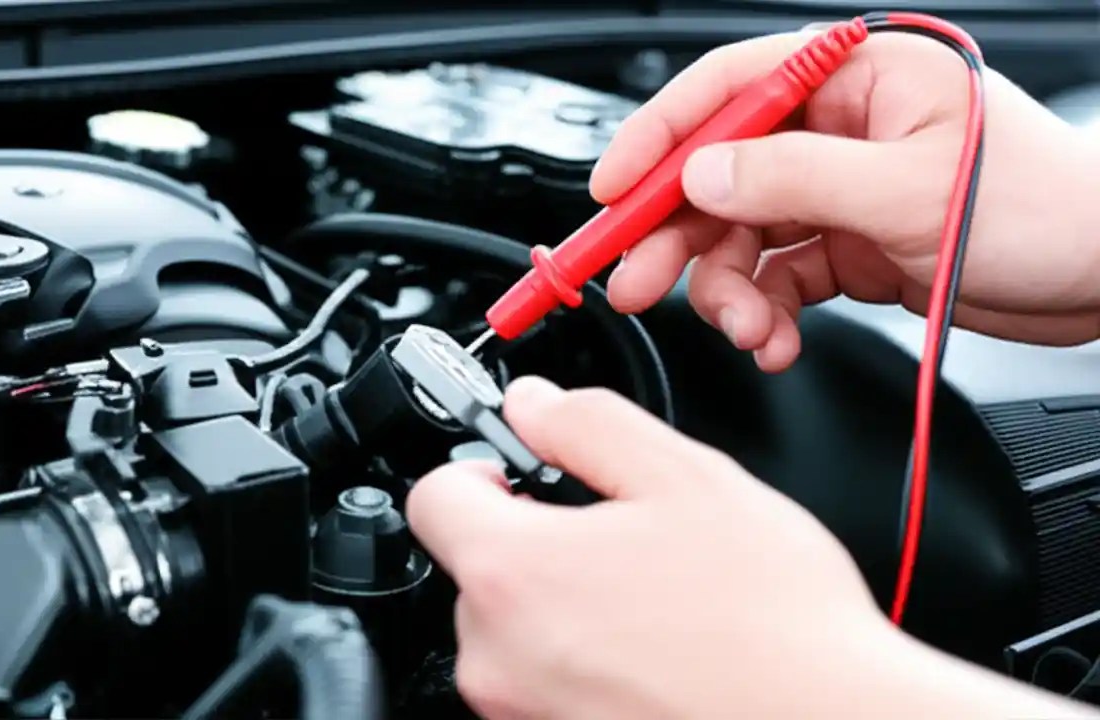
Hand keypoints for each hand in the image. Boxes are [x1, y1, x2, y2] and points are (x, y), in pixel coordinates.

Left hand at [408, 376, 882, 717]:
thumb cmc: (772, 622)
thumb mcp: (685, 478)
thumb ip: (588, 424)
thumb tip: (533, 405)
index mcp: (514, 573)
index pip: (433, 496)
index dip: (478, 468)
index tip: (521, 471)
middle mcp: (498, 657)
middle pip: (477, 567)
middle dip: (534, 539)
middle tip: (619, 538)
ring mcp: (522, 713)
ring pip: (513, 629)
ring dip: (562, 603)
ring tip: (651, 599)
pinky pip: (543, 683)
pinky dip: (581, 660)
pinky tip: (653, 649)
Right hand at [594, 31, 1099, 371]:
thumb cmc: (1047, 208)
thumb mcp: (907, 189)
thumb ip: (793, 179)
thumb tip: (702, 177)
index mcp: (854, 78)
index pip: (728, 90)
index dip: (659, 139)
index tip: (610, 191)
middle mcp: (836, 129)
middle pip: (718, 176)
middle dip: (677, 238)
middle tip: (636, 285)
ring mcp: (838, 191)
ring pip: (740, 238)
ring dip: (728, 292)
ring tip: (747, 331)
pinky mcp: (846, 246)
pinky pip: (777, 279)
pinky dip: (767, 315)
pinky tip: (776, 341)